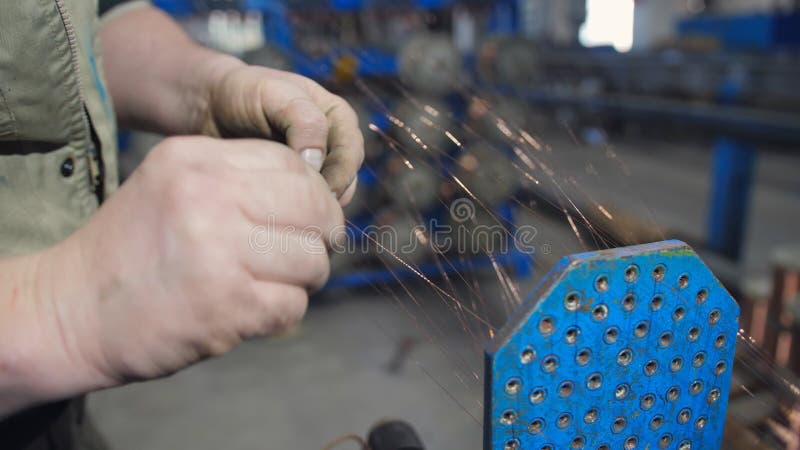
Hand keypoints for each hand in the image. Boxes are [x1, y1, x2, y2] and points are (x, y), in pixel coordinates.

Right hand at [48, 136, 343, 383]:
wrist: (72, 310)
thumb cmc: (133, 251)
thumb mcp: (174, 187)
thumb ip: (240, 182)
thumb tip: (320, 198)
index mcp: (195, 159)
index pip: (293, 164)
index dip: (315, 195)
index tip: (309, 218)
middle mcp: (208, 196)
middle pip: (315, 207)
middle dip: (323, 234)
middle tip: (309, 253)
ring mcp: (219, 251)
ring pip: (312, 259)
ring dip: (304, 279)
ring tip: (273, 284)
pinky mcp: (228, 305)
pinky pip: (293, 305)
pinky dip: (282, 313)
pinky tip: (252, 312)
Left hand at [200, 63, 363, 204]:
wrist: (209, 107)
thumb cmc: (243, 92)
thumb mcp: (276, 94)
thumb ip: (303, 120)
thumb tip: (317, 162)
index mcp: (337, 116)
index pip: (351, 151)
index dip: (338, 173)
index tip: (315, 190)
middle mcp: (333, 142)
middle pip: (346, 178)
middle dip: (328, 195)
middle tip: (302, 212)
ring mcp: (315, 165)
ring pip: (331, 196)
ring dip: (314, 207)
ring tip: (287, 214)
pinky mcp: (296, 184)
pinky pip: (308, 205)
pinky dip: (297, 212)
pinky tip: (278, 214)